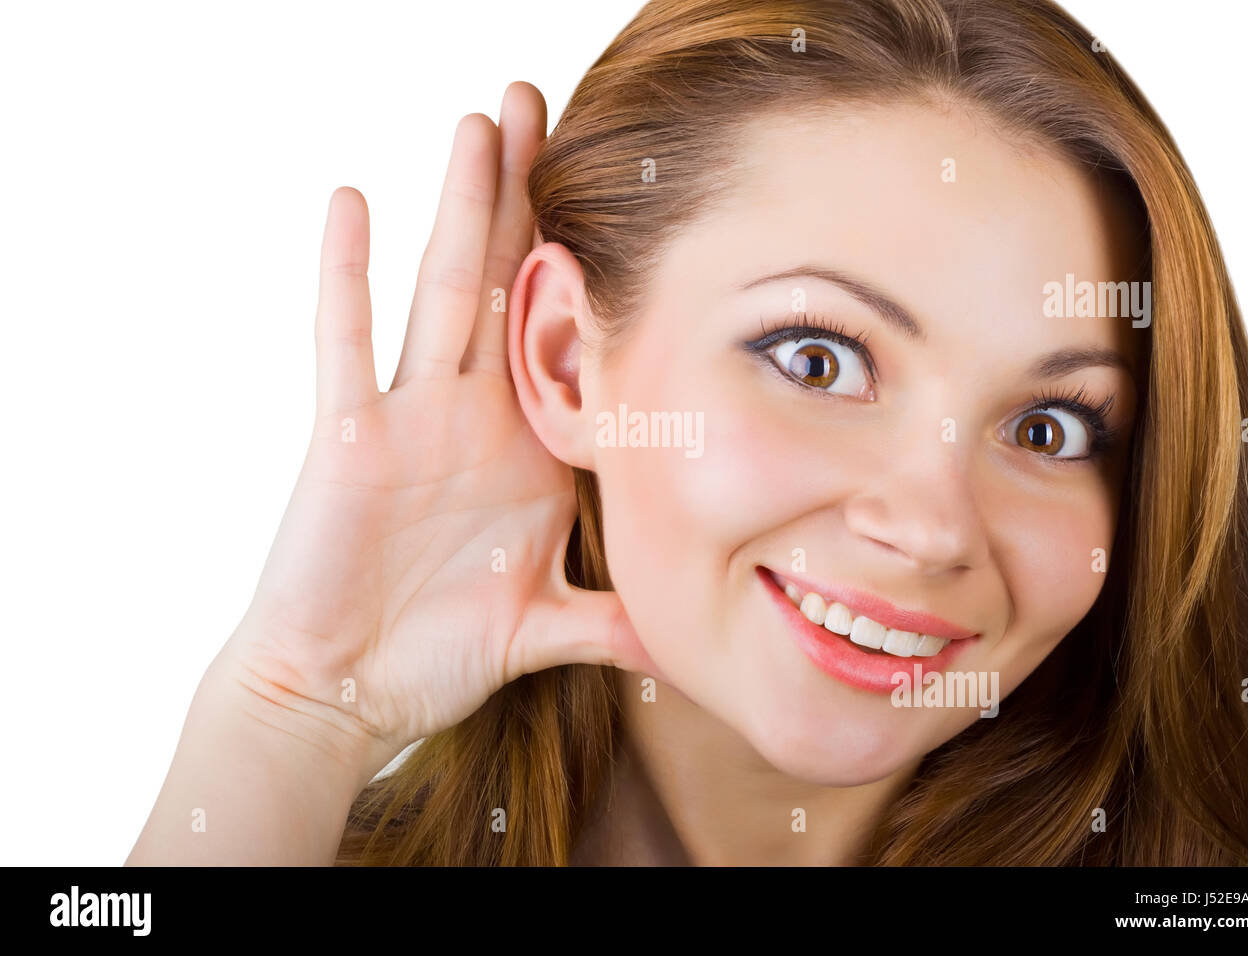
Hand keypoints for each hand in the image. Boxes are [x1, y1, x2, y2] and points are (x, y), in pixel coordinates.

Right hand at [228, 82, 656, 771]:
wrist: (346, 691)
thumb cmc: (438, 655)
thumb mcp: (548, 626)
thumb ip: (617, 622)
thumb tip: (691, 646)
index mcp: (527, 447)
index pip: (562, 334)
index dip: (588, 263)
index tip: (624, 194)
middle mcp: (474, 415)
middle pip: (504, 283)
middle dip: (526, 196)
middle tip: (545, 105)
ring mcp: (411, 418)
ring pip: (441, 291)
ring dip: (461, 207)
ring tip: (481, 123)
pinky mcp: (350, 437)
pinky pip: (346, 343)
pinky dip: (347, 275)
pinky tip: (353, 202)